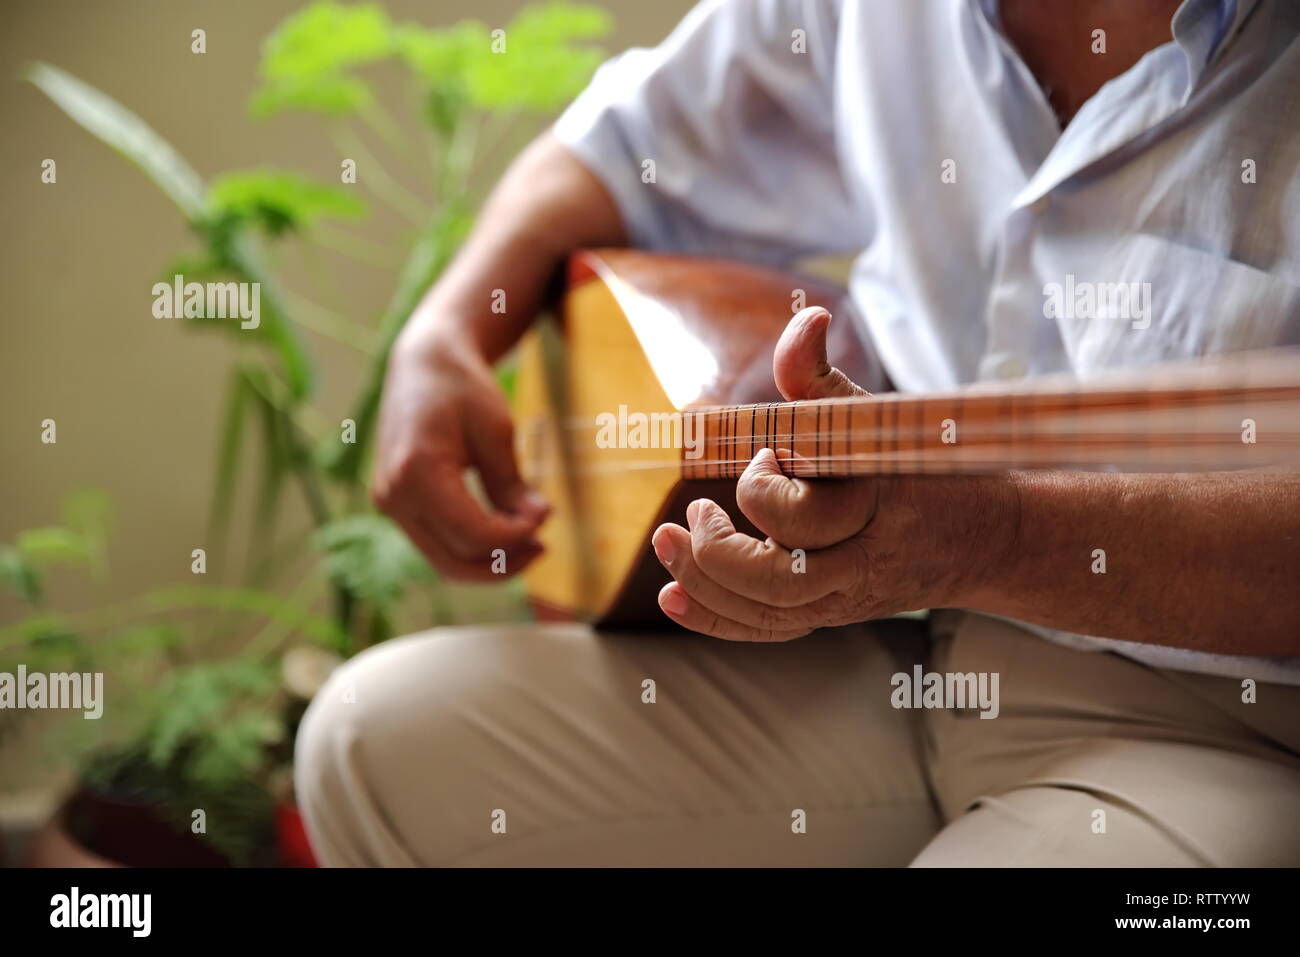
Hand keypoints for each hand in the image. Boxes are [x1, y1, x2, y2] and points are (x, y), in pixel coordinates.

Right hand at [371, 325, 547, 580]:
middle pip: (454, 562)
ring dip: (490, 563)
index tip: (546, 517)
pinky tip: (506, 532)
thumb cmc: (461, 388)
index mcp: (416, 472)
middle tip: (544, 547)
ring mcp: (390, 504)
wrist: (423, 364)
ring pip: (444, 562)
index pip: (472, 534)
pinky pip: (438, 545)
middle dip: (504, 563)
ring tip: (530, 542)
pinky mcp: (397, 506)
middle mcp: (394, 496)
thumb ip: (513, 482)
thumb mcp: (496, 431)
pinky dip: (473, 548)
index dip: (515, 536)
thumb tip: (539, 521)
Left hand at [650, 307, 1014, 639]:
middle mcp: (859, 564)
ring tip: (669, 542)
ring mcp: (845, 599)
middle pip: (773, 581)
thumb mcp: (881, 417)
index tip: (766, 455)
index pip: (800, 516)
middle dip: (716, 549)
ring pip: (764, 612)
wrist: (989, 538)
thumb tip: (808, 318)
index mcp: (874, 507)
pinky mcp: (831, 614)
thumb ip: (826, 376)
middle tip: (697, 510)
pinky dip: (715, 619)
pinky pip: (767, 631)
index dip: (762, 488)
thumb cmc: (927, 466)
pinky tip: (672, 598)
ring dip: (701, 583)